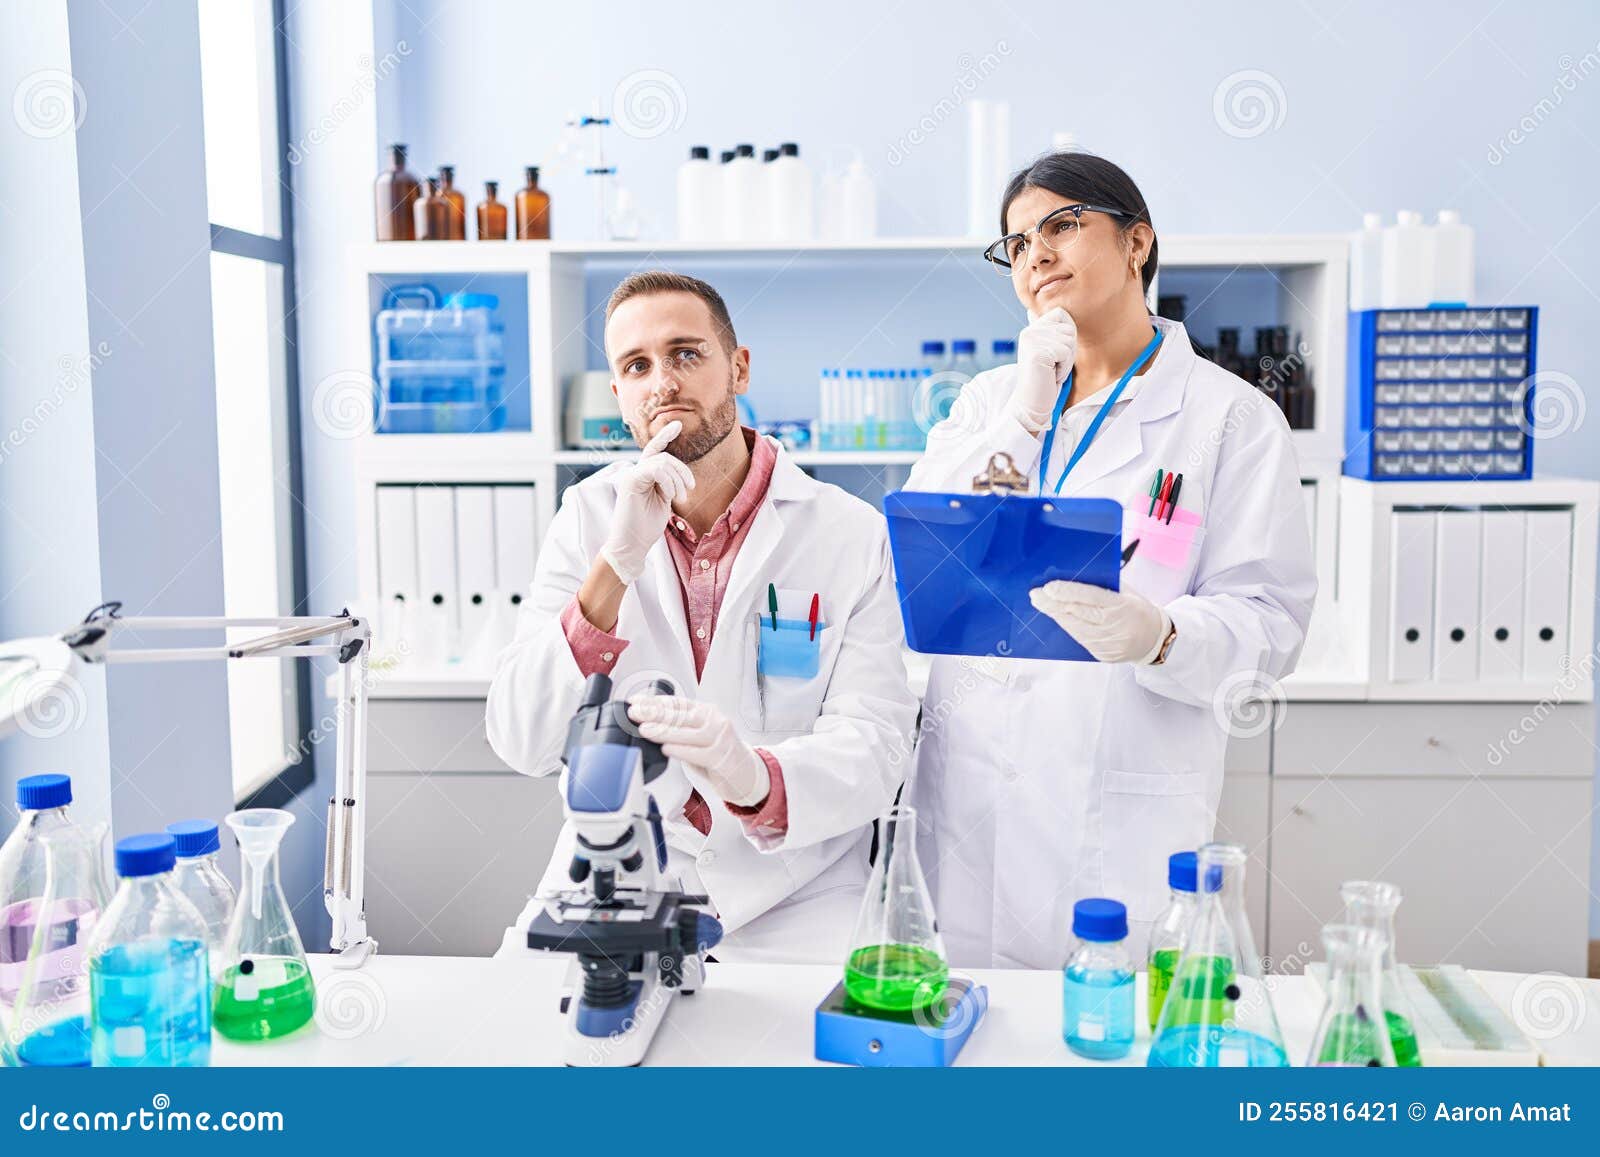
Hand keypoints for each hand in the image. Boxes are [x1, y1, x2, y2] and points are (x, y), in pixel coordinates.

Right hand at [599, 421, 692, 583]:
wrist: (632, 544)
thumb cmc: (646, 527)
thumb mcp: (663, 501)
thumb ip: (667, 484)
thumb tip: (675, 473)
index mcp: (643, 475)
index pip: (654, 449)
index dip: (665, 435)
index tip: (678, 425)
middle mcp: (635, 472)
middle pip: (664, 456)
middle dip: (682, 470)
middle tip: (690, 488)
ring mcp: (631, 475)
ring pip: (662, 461)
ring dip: (677, 479)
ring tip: (679, 498)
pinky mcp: (631, 480)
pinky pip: (656, 469)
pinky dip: (668, 482)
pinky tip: (669, 496)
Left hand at [628, 696, 770, 806]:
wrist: (746, 773)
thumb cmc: (719, 754)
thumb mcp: (700, 735)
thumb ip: (680, 728)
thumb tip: (649, 723)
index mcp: (707, 712)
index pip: (678, 703)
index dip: (655, 701)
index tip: (637, 702)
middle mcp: (715, 721)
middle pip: (681, 715)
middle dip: (654, 713)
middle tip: (635, 713)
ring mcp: (719, 739)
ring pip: (688, 732)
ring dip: (664, 731)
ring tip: (645, 730)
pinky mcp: (720, 757)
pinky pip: (696, 753)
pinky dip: (680, 750)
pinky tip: (666, 749)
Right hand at [1009, 307, 1077, 433]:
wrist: (1031, 404)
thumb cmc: (1045, 380)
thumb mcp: (1049, 351)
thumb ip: (1051, 332)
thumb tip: (1049, 312)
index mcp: (1031, 329)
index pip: (1061, 314)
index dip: (1067, 336)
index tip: (1054, 354)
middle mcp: (1029, 332)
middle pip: (1069, 328)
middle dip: (1068, 351)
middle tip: (1052, 366)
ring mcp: (1032, 341)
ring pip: (1069, 341)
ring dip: (1066, 361)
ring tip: (1051, 371)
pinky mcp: (1037, 353)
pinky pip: (1066, 353)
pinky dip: (1064, 368)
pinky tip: (1050, 376)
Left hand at [1028, 580, 1169, 663]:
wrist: (1156, 640)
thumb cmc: (1139, 610)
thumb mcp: (1129, 592)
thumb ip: (1105, 586)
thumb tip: (1074, 576)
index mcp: (1122, 606)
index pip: (1090, 597)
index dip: (1067, 592)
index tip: (1048, 587)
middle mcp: (1114, 627)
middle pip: (1077, 614)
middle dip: (1052, 604)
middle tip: (1036, 595)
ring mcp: (1107, 643)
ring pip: (1074, 628)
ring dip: (1056, 616)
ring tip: (1042, 604)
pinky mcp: (1102, 655)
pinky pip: (1079, 639)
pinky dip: (1068, 627)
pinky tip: (1058, 618)